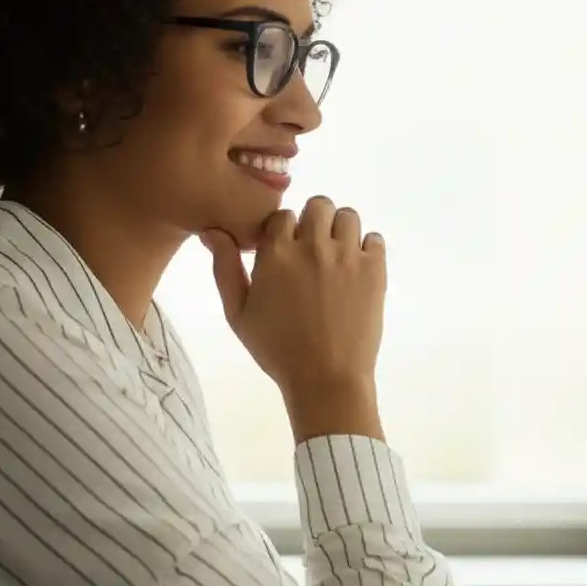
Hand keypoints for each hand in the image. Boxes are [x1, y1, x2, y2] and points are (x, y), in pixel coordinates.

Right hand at [201, 195, 386, 404]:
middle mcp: (312, 247)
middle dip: (313, 223)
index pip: (282, 215)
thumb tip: (212, 230)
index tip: (286, 251)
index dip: (283, 231)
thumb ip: (225, 269)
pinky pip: (374, 238)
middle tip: (313, 251)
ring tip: (336, 257)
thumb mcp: (238, 314)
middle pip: (317, 206)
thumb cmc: (277, 351)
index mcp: (276, 254)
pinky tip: (357, 270)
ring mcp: (347, 256)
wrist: (326, 379)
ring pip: (347, 216)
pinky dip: (367, 248)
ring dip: (340, 230)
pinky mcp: (374, 270)